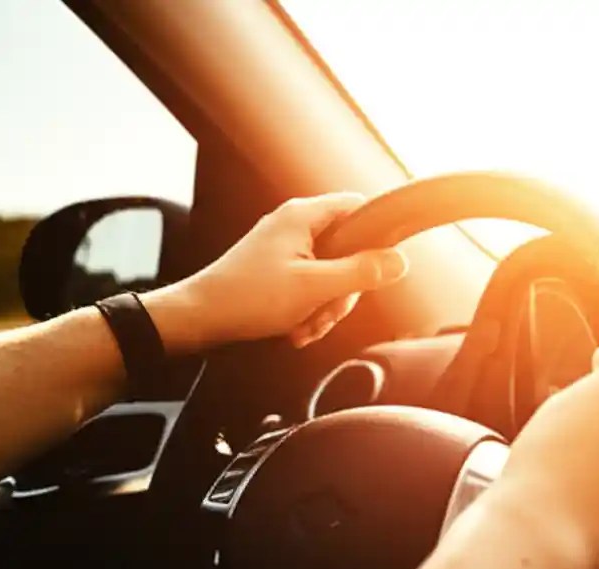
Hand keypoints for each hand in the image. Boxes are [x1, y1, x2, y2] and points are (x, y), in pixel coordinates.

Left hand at [141, 193, 407, 352]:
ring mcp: (284, 248)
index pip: (359, 209)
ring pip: (330, 275)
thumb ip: (361, 273)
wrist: (199, 320)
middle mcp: (294, 225)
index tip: (378, 267)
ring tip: (305, 326)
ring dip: (324, 307)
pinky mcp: (276, 270)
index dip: (375, 237)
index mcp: (303, 216)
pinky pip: (310, 287)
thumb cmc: (247, 298)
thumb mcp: (314, 288)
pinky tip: (295, 329)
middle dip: (343, 290)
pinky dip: (308, 311)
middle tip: (326, 311)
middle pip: (348, 251)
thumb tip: (399, 262)